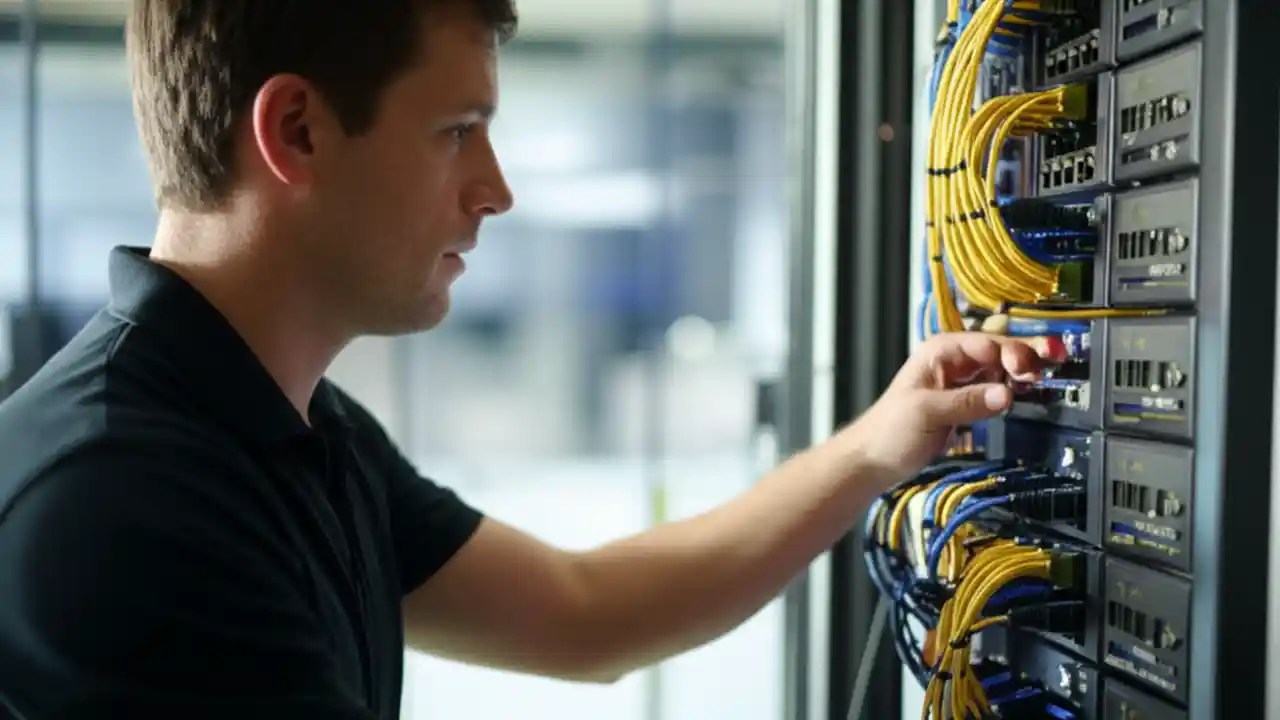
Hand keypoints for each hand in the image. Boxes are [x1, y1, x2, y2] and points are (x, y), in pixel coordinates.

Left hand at [842, 332, 1057, 481]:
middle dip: (1025, 354)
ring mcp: (961, 382)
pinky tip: (1028, 390)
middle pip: (998, 351)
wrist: (874, 461)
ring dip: (1023, 370)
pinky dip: (1013, 389)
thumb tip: (1005, 395)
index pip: (984, 344)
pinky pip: (996, 389)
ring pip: (1001, 369)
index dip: (1009, 352)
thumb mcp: (926, 412)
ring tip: (1044, 375)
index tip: (1026, 367)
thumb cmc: (888, 432)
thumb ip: (966, 402)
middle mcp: (953, 361)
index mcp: (939, 352)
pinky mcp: (966, 403)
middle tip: (1053, 360)